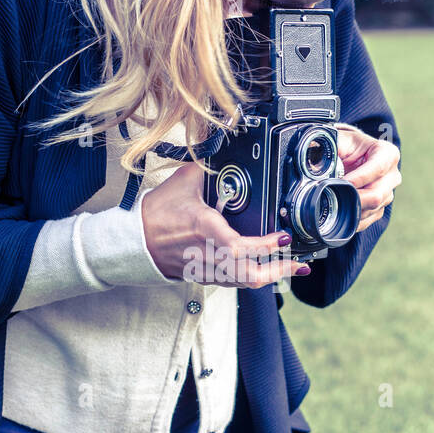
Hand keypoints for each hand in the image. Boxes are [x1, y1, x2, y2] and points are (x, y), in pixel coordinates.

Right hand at [140, 162, 310, 285]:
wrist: (134, 242)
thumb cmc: (156, 215)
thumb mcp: (182, 182)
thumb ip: (206, 167)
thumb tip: (221, 149)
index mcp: (205, 231)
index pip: (240, 247)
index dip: (266, 246)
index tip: (284, 236)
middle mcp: (209, 255)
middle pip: (250, 275)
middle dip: (279, 271)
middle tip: (299, 263)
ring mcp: (207, 269)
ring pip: (244, 282)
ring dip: (271, 276)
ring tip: (292, 268)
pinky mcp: (204, 275)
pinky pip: (234, 282)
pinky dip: (254, 277)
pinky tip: (267, 270)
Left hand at [334, 123, 401, 231]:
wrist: (353, 157)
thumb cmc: (348, 147)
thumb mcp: (340, 140)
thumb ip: (329, 147)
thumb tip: (313, 161)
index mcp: (387, 154)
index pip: (377, 168)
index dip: (359, 178)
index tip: (340, 182)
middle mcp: (392, 175)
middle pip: (377, 195)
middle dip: (353, 198)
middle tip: (333, 196)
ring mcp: (388, 193)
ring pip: (371, 209)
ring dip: (351, 208)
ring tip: (334, 201)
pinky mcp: (380, 208)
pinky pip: (367, 220)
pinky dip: (352, 219)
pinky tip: (340, 213)